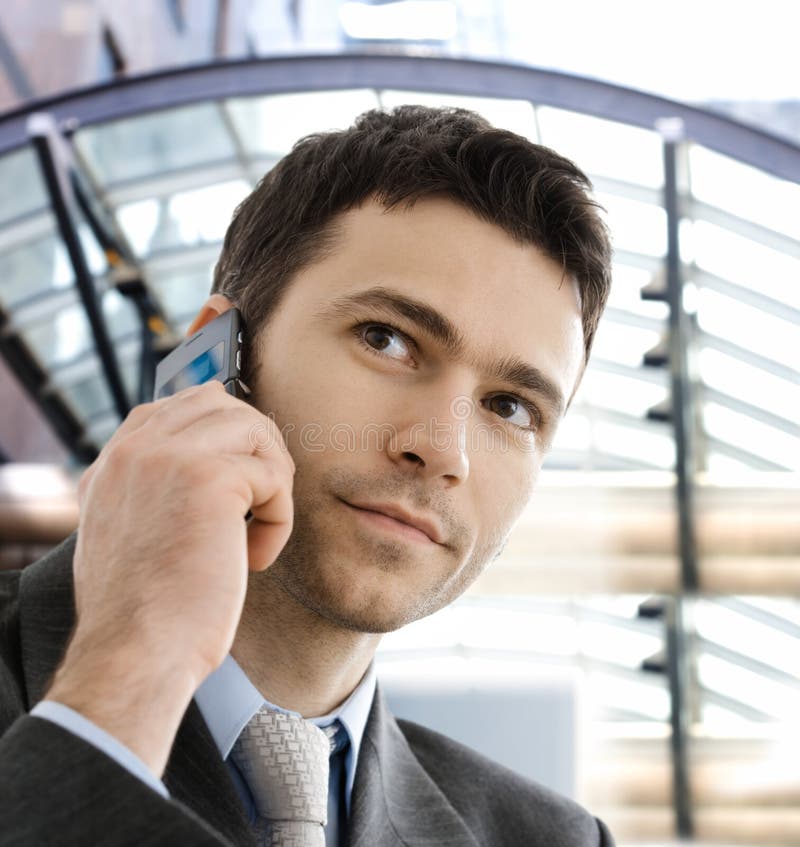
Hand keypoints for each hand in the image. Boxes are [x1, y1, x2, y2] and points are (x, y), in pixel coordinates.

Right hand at [46, 380, 294, 774]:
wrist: (135, 655)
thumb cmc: (144, 612)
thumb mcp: (130, 534)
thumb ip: (155, 490)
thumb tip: (215, 467)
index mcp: (115, 460)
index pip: (178, 406)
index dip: (222, 435)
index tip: (240, 481)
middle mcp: (136, 448)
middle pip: (221, 403)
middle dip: (256, 447)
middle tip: (261, 500)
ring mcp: (170, 456)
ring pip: (254, 428)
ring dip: (272, 479)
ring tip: (259, 527)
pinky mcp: (210, 478)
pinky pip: (274, 476)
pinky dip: (278, 518)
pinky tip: (255, 557)